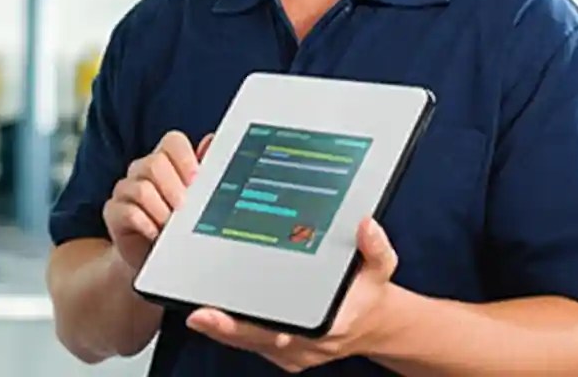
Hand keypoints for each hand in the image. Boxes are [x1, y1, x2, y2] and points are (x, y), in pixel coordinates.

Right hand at [103, 131, 212, 271]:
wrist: (154, 257)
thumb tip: (211, 140)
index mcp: (165, 160)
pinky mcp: (113, 211)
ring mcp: (125, 189)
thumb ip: (204, 169)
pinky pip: (128, 212)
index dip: (186, 158)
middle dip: (174, 188)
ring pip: (141, 188)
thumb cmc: (177, 225)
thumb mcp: (195, 199)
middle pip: (155, 163)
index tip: (196, 179)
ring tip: (170, 226)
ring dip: (161, 211)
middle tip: (184, 208)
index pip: (172, 142)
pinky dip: (146, 225)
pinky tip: (155, 234)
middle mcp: (141, 170)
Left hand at [186, 217, 400, 372]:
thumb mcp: (382, 269)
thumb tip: (365, 225)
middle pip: (257, 340)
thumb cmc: (369, 294)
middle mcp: (306, 344)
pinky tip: (211, 315)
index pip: (282, 331)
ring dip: (223, 331)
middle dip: (225, 328)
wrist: (375, 324)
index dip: (247, 326)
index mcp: (327, 327)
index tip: (219, 315)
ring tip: (196, 312)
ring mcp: (293, 352)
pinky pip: (251, 343)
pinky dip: (231, 331)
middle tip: (197, 313)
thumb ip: (376, 248)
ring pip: (249, 344)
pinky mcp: (283, 351)